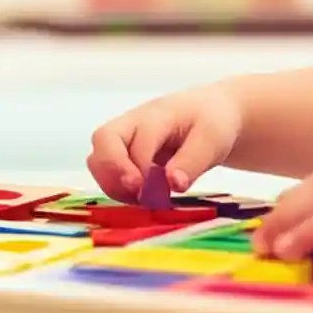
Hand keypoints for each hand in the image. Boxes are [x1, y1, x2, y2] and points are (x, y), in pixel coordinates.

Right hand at [86, 84, 242, 202]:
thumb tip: (173, 184)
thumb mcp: (213, 140)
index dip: (140, 168)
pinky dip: (116, 188)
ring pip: (99, 158)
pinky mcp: (124, 153)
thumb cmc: (213, 123)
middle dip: (112, 171)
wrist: (213, 112)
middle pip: (102, 140)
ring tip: (141, 200)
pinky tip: (140, 198)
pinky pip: (107, 171)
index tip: (153, 194)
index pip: (136, 140)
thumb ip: (193, 161)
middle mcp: (133, 124)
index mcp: (156, 116)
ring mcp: (125, 138)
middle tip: (137, 195)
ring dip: (112, 183)